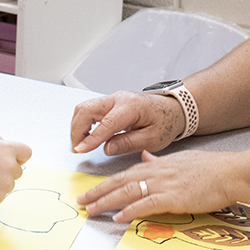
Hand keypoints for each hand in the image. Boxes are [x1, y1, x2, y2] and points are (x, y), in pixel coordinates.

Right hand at [0, 134, 30, 205]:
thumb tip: (5, 146)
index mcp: (7, 149)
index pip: (26, 152)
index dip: (19, 155)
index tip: (11, 157)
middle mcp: (10, 165)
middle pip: (18, 170)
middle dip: (7, 170)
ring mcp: (5, 183)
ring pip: (9, 183)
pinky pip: (0, 194)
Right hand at [70, 91, 185, 155]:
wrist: (172, 110)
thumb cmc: (165, 122)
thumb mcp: (152, 139)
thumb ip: (128, 143)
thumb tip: (106, 148)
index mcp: (131, 106)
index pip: (105, 123)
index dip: (90, 138)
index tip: (80, 150)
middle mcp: (119, 98)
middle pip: (87, 109)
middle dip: (77, 130)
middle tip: (77, 149)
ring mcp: (113, 98)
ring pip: (84, 108)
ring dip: (78, 126)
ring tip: (80, 144)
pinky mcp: (109, 102)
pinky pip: (89, 109)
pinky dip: (82, 122)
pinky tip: (85, 136)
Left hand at [77, 149, 233, 222]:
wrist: (229, 172)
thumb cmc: (210, 169)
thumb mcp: (180, 160)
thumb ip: (160, 161)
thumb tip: (146, 156)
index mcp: (157, 165)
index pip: (125, 174)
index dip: (106, 183)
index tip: (92, 190)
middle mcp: (156, 172)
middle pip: (120, 182)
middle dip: (98, 192)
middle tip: (81, 201)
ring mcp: (164, 184)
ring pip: (128, 192)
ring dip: (107, 201)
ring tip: (91, 210)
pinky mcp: (173, 197)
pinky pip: (147, 204)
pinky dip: (131, 210)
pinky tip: (119, 216)